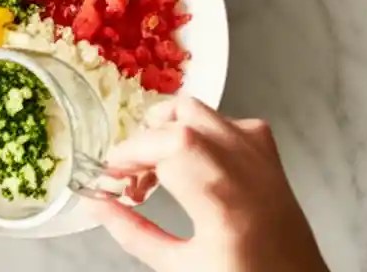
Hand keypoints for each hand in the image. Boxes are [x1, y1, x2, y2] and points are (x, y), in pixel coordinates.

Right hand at [93, 97, 326, 271]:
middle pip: (181, 118)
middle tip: (130, 176)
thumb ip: (133, 233)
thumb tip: (96, 204)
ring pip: (202, 111)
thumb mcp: (181, 268)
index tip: (110, 175)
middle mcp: (247, 170)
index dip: (129, 152)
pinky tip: (190, 162)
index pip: (168, 144)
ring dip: (168, 130)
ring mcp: (262, 159)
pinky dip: (199, 132)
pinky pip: (228, 122)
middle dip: (144, 141)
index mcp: (224, 202)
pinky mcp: (270, 159)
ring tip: (156, 167)